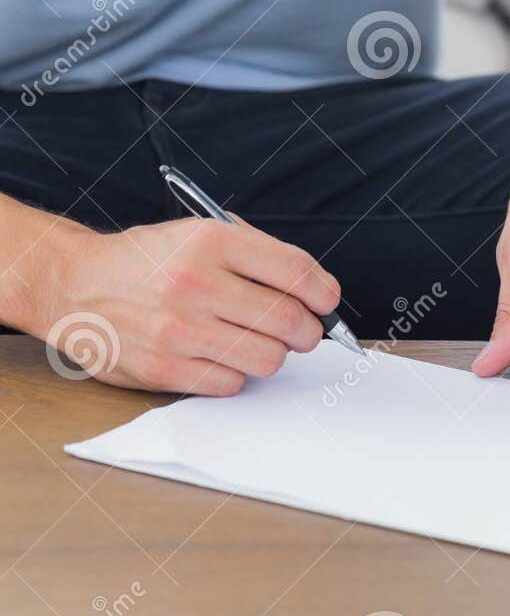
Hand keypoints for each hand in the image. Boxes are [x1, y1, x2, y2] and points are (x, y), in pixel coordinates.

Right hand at [33, 213, 340, 395]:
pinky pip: (230, 383)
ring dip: (272, 354)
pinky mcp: (163, 368)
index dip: (324, 292)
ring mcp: (179, 329)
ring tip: (258, 343)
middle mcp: (196, 283)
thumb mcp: (197, 232)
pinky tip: (221, 357)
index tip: (328, 301)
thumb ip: (254, 253)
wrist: (76, 285)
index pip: (296, 271)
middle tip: (303, 331)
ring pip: (266, 358)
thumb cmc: (145, 260)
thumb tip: (312, 288)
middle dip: (308, 331)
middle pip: (288, 320)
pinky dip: (235, 375)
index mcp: (211, 241)